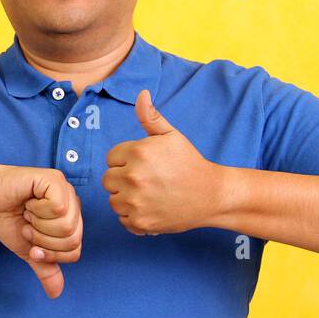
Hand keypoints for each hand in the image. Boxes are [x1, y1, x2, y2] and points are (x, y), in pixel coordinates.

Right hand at [0, 163, 82, 298]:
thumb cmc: (9, 219)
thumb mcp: (29, 250)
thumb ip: (45, 268)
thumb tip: (56, 294)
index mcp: (71, 218)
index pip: (75, 250)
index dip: (50, 253)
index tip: (31, 242)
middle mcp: (72, 202)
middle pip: (72, 239)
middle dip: (43, 240)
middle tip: (28, 226)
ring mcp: (65, 189)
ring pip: (66, 225)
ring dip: (39, 225)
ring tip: (28, 214)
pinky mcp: (54, 180)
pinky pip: (58, 207)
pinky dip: (37, 211)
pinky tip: (29, 202)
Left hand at [101, 90, 221, 234]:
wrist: (211, 195)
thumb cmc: (189, 163)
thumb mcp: (171, 135)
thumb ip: (150, 116)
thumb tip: (141, 94)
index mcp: (137, 152)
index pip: (111, 157)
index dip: (126, 160)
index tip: (145, 164)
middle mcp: (133, 177)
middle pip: (108, 179)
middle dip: (123, 179)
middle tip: (147, 180)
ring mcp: (135, 202)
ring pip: (113, 200)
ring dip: (126, 198)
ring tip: (149, 194)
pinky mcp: (140, 223)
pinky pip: (122, 219)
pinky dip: (132, 216)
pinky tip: (150, 208)